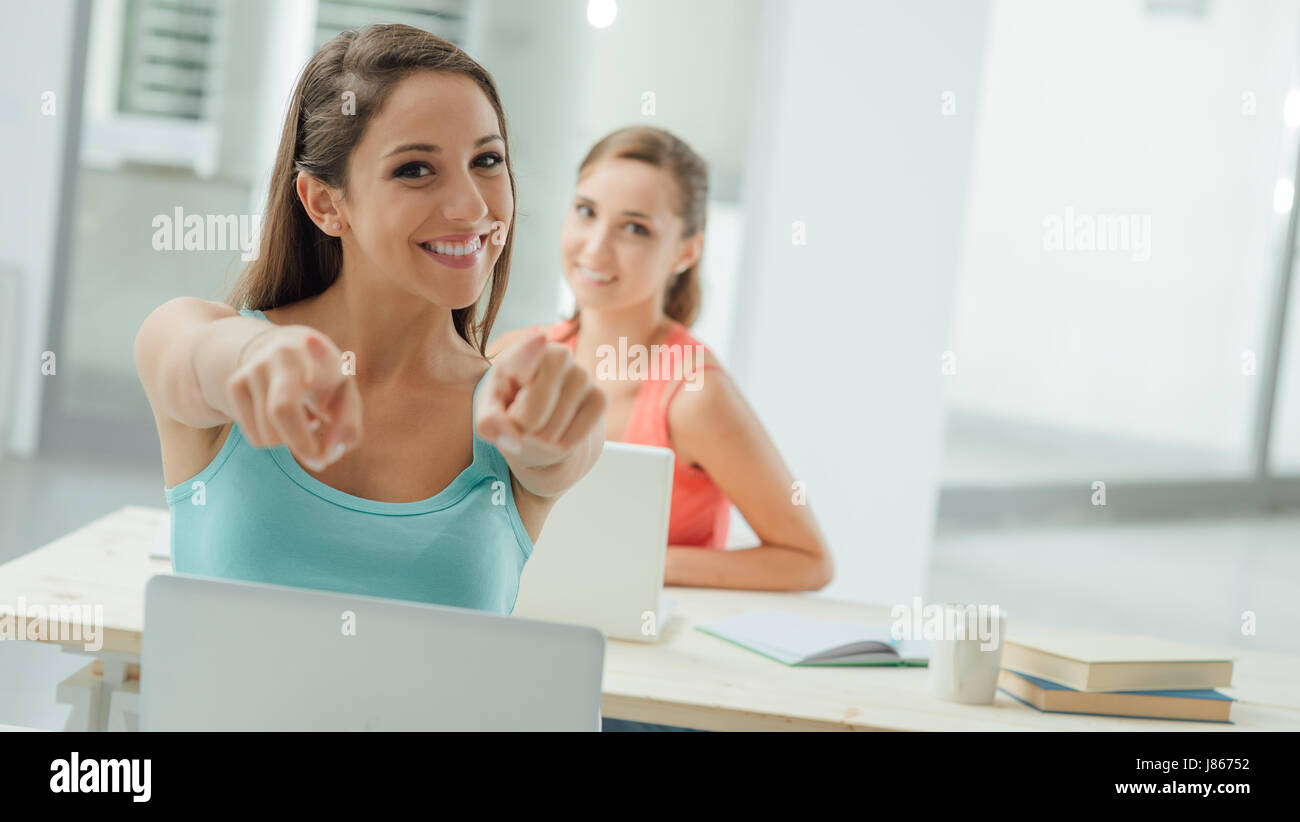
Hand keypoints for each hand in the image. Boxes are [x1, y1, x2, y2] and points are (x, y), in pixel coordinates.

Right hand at [225, 325, 362, 470]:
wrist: (287, 348)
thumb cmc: (324, 379)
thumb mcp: (346, 395)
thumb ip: (346, 427)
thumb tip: (324, 457)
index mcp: (315, 352)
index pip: (311, 369)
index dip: (307, 370)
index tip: (310, 356)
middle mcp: (280, 355)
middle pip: (281, 410)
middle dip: (302, 443)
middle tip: (319, 459)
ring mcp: (253, 369)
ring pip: (268, 435)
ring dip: (289, 442)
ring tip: (301, 420)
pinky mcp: (234, 384)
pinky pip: (255, 437)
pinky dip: (272, 439)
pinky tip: (280, 417)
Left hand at [475, 332, 605, 468]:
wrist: (540, 415)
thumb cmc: (510, 405)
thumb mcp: (489, 410)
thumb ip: (489, 422)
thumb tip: (516, 441)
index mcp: (525, 350)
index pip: (527, 355)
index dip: (530, 351)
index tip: (539, 340)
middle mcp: (559, 355)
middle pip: (531, 417)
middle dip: (520, 427)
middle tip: (522, 413)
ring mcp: (584, 376)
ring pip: (549, 434)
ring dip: (538, 438)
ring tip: (539, 419)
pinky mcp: (601, 399)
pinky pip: (570, 441)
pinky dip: (558, 445)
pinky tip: (557, 427)